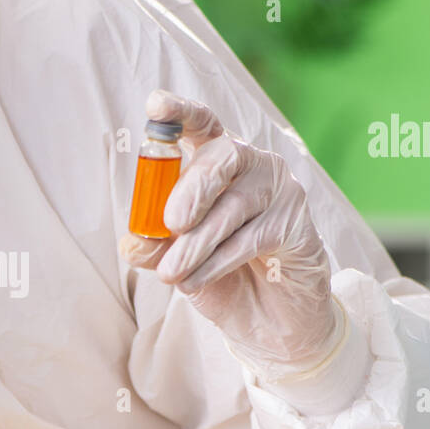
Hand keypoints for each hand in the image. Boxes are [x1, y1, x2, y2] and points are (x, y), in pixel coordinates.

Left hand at [121, 90, 342, 379]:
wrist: (269, 324)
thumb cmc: (221, 277)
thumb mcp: (177, 263)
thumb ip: (154, 247)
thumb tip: (131, 243)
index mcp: (217, 162)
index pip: (201, 125)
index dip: (179, 113)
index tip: (155, 105)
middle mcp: (252, 165)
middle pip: (222, 156)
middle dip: (192, 187)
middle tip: (171, 223)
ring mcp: (280, 191)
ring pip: (233, 207)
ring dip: (196, 244)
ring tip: (171, 274)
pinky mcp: (298, 224)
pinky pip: (253, 238)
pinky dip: (218, 262)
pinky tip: (195, 281)